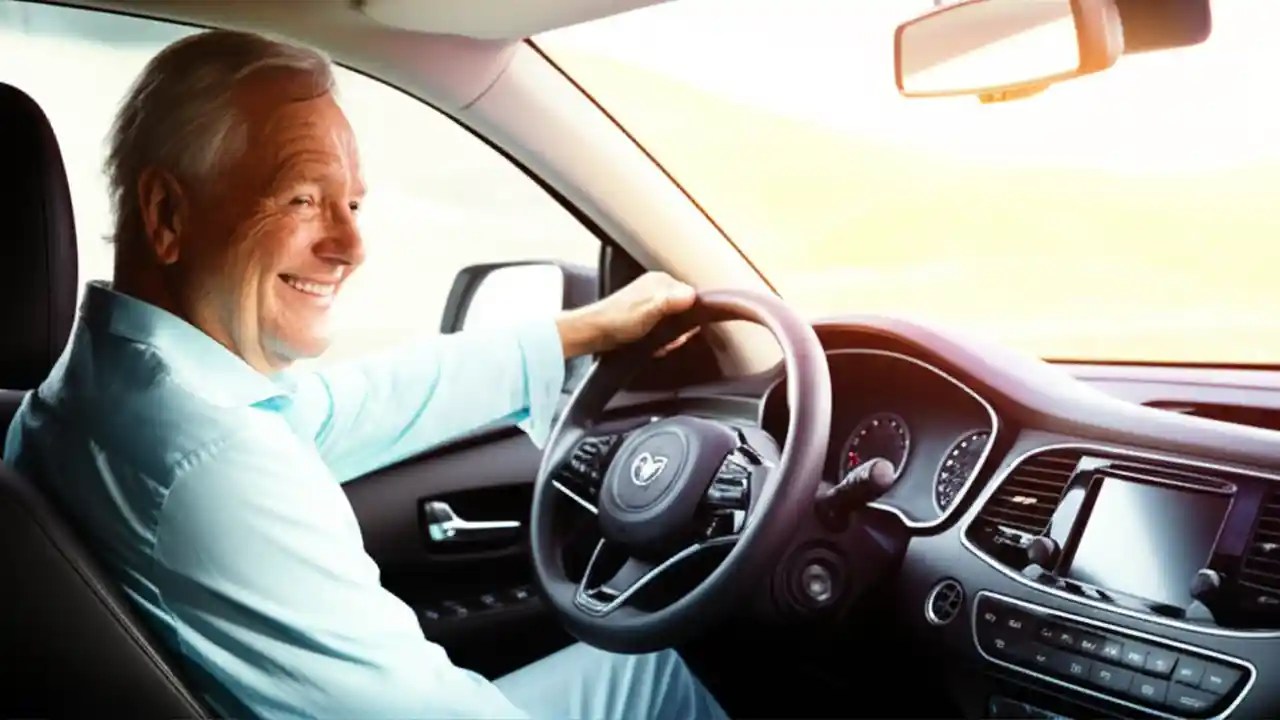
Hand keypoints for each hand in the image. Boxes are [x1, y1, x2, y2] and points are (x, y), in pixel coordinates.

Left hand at [556, 271, 697, 357]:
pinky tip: (653, 347)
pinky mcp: (643, 318)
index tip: (684, 331)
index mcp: (661, 281)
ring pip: (674, 324)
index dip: (691, 316)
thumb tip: (694, 296)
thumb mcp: (650, 309)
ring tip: (659, 345)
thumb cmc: (620, 319)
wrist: (593, 333)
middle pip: (684, 312)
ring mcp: (649, 303)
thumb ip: (672, 300)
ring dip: (669, 338)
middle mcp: (657, 289)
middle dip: (679, 330)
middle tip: (669, 341)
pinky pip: (663, 330)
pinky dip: (660, 341)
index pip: (691, 296)